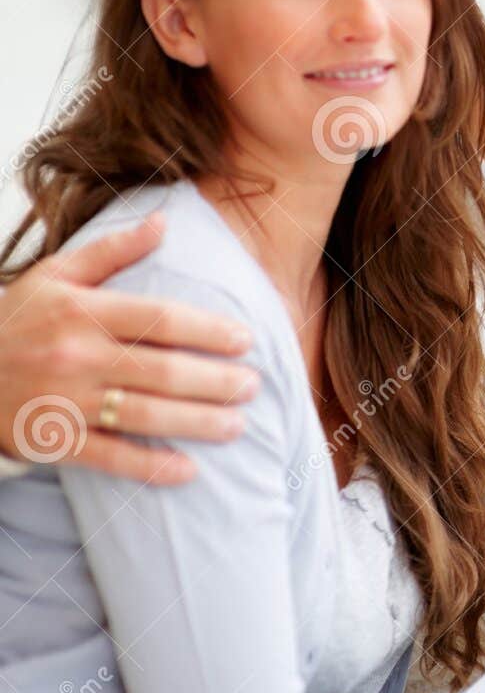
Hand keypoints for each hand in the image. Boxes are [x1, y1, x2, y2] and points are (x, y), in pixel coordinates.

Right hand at [0, 212, 258, 483]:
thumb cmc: (17, 320)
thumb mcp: (54, 276)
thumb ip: (112, 250)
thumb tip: (163, 221)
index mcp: (81, 311)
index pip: (159, 319)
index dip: (207, 331)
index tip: (246, 341)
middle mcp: (75, 356)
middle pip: (162, 370)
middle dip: (215, 381)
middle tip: (253, 386)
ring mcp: (65, 401)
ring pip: (144, 415)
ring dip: (197, 423)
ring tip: (237, 425)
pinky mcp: (54, 439)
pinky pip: (109, 456)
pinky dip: (150, 467)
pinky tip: (188, 471)